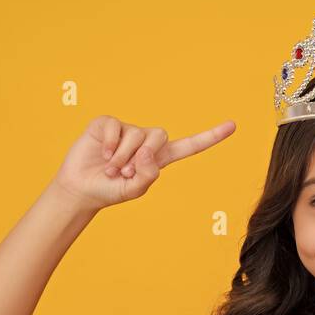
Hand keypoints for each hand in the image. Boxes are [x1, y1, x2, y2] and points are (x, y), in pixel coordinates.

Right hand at [51, 115, 235, 210]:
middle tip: (124, 172)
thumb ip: (148, 173)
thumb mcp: (135, 189)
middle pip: (159, 135)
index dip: (210, 137)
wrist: (81, 188)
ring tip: (110, 169)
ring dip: (121, 157)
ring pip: (136, 134)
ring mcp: (127, 130)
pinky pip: (115, 127)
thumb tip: (147, 149)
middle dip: (141, 156)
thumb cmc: (110, 191)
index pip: (189, 146)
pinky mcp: (108, 124)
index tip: (233, 126)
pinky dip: (109, 144)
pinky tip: (102, 154)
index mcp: (159, 158)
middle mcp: (145, 141)